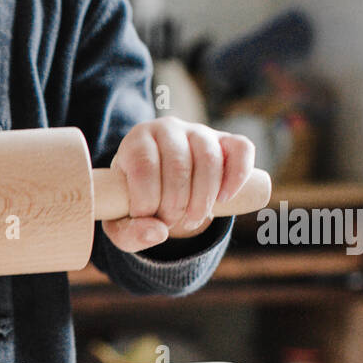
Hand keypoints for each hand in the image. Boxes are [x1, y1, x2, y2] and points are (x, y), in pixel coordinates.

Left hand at [102, 117, 256, 252]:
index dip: (147, 200)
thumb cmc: (135, 202)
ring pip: (209, 160)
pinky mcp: (227, 141)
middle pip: (178, 166)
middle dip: (175, 206)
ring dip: (203, 200)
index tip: (147, 218)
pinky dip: (237, 176)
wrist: (159, 187)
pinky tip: (224, 199)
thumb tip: (158, 234)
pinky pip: (241, 149)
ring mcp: (200, 132)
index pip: (144, 166)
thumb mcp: (121, 222)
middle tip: (170, 222)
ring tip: (191, 219)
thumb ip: (129, 233)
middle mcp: (168, 128)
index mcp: (136, 141)